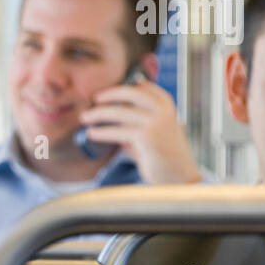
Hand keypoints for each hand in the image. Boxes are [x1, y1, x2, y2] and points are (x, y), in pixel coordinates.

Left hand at [80, 81, 201, 183]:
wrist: (180, 176)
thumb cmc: (163, 155)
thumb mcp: (152, 132)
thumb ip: (135, 121)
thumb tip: (107, 115)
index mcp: (167, 107)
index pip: (146, 87)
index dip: (126, 87)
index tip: (109, 91)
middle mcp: (163, 111)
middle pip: (132, 93)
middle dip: (110, 93)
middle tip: (95, 98)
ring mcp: (155, 122)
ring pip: (120, 111)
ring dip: (98, 113)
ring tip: (85, 117)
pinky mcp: (146, 136)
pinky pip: (117, 131)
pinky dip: (102, 132)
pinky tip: (92, 134)